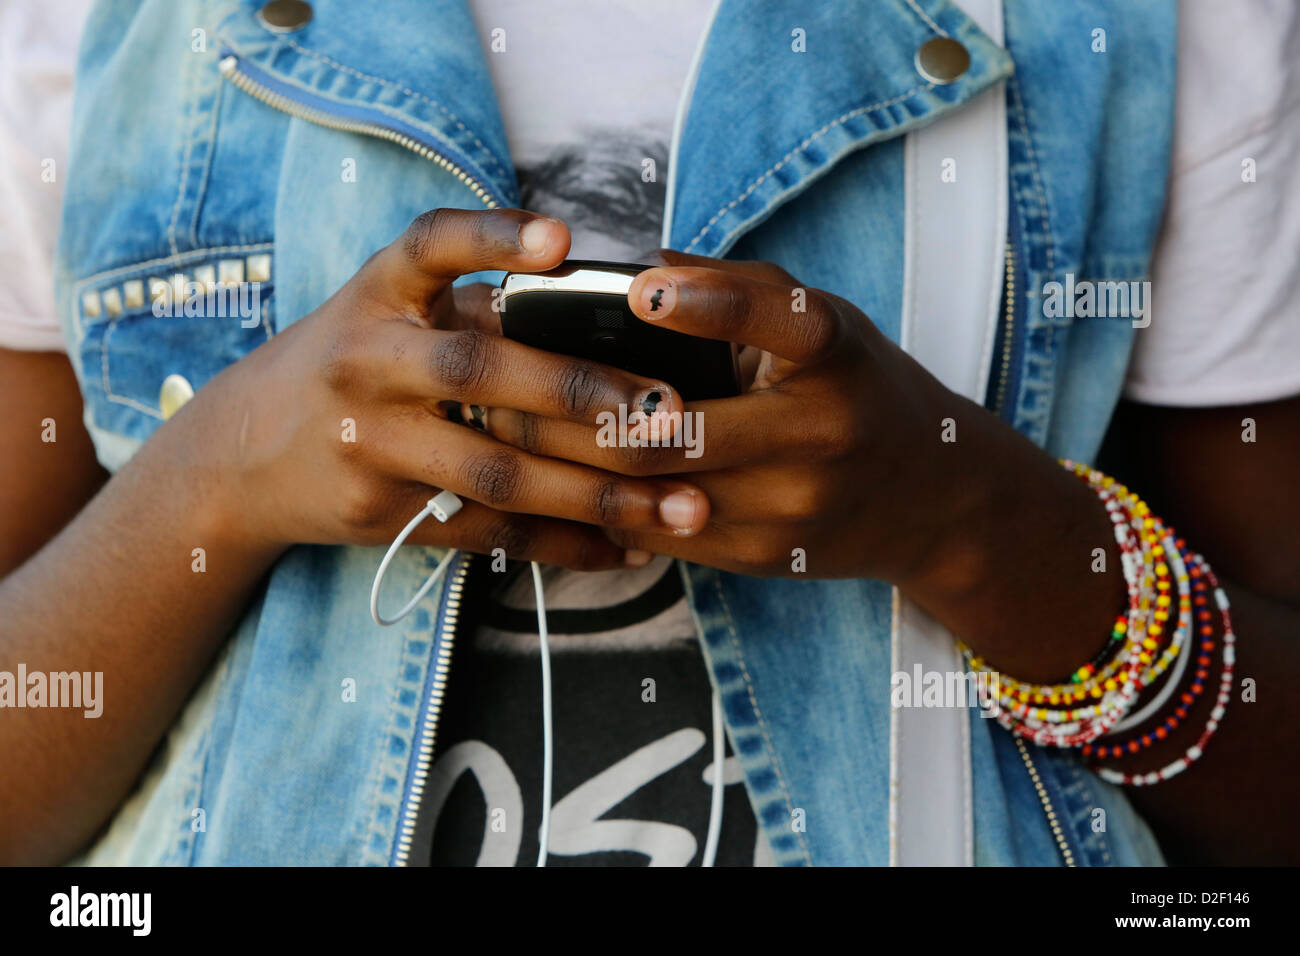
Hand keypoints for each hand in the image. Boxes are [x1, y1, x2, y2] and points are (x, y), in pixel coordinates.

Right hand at [167, 210, 712, 569]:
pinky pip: (490, 534)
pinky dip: (567, 544)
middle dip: (584, 393)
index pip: (431, 248)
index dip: (494, 238)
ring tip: (683, 509)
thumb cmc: (351, 366)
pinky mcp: (383, 512)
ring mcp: (372, 442)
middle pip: (481, 372)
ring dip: (599, 496)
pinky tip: (629, 550)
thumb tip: (603, 315)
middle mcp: (370, 361)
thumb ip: (471, 309)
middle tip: (671, 413)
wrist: (241, 454)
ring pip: (498, 473)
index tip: (563, 239)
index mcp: (379, 294)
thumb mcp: (388, 317)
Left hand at [469, 250, 1001, 579]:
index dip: (708, 304)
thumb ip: (739, 292)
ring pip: (652, 493)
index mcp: (832, 355)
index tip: (640, 293)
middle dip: (573, 412)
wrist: (929, 497)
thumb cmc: (852, 386)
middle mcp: (819, 432)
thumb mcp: (820, 325)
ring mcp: (793, 506)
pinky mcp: (767, 557)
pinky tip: (549, 482)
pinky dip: (600, 508)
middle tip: (500, 383)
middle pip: (675, 431)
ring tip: (502, 432)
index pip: (777, 320)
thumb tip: (634, 270)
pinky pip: (662, 534)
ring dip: (567, 466)